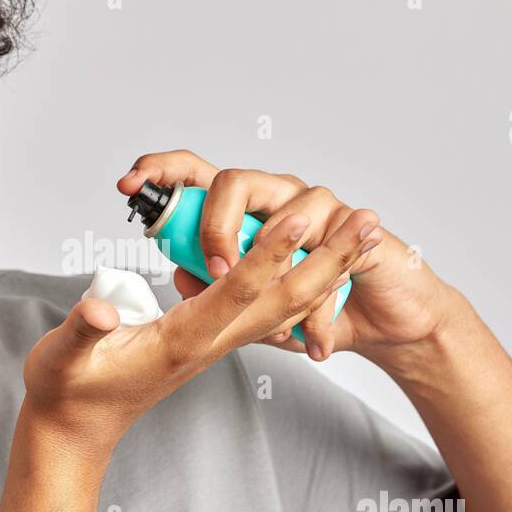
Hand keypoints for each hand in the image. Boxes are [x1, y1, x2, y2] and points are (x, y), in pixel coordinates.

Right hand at [21, 200, 380, 462]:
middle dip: (328, 260)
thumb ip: (81, 333)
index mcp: (180, 339)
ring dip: (329, 270)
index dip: (266, 253)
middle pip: (283, 298)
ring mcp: (217, 342)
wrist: (78, 430)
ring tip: (365, 234)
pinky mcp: (214, 339)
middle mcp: (209, 341)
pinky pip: (270, 310)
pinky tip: (326, 263)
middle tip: (368, 223)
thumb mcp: (63, 360)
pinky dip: (304, 283)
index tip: (298, 218)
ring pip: (285, 305)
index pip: (233, 291)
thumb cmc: (68, 392)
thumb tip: (98, 311)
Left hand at [115, 150, 461, 364]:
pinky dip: (319, 309)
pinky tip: (314, 342)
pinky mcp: (356, 226)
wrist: (383, 321)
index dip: (162, 169)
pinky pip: (333, 253)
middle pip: (232, 181)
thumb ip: (212, 290)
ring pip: (289, 213)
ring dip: (279, 269)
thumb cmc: (307, 305)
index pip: (195, 173)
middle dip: (216, 227)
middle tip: (215, 273)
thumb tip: (179, 275)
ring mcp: (317, 206)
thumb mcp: (250, 306)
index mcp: (241, 210)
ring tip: (271, 321)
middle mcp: (276, 197)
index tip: (128, 184)